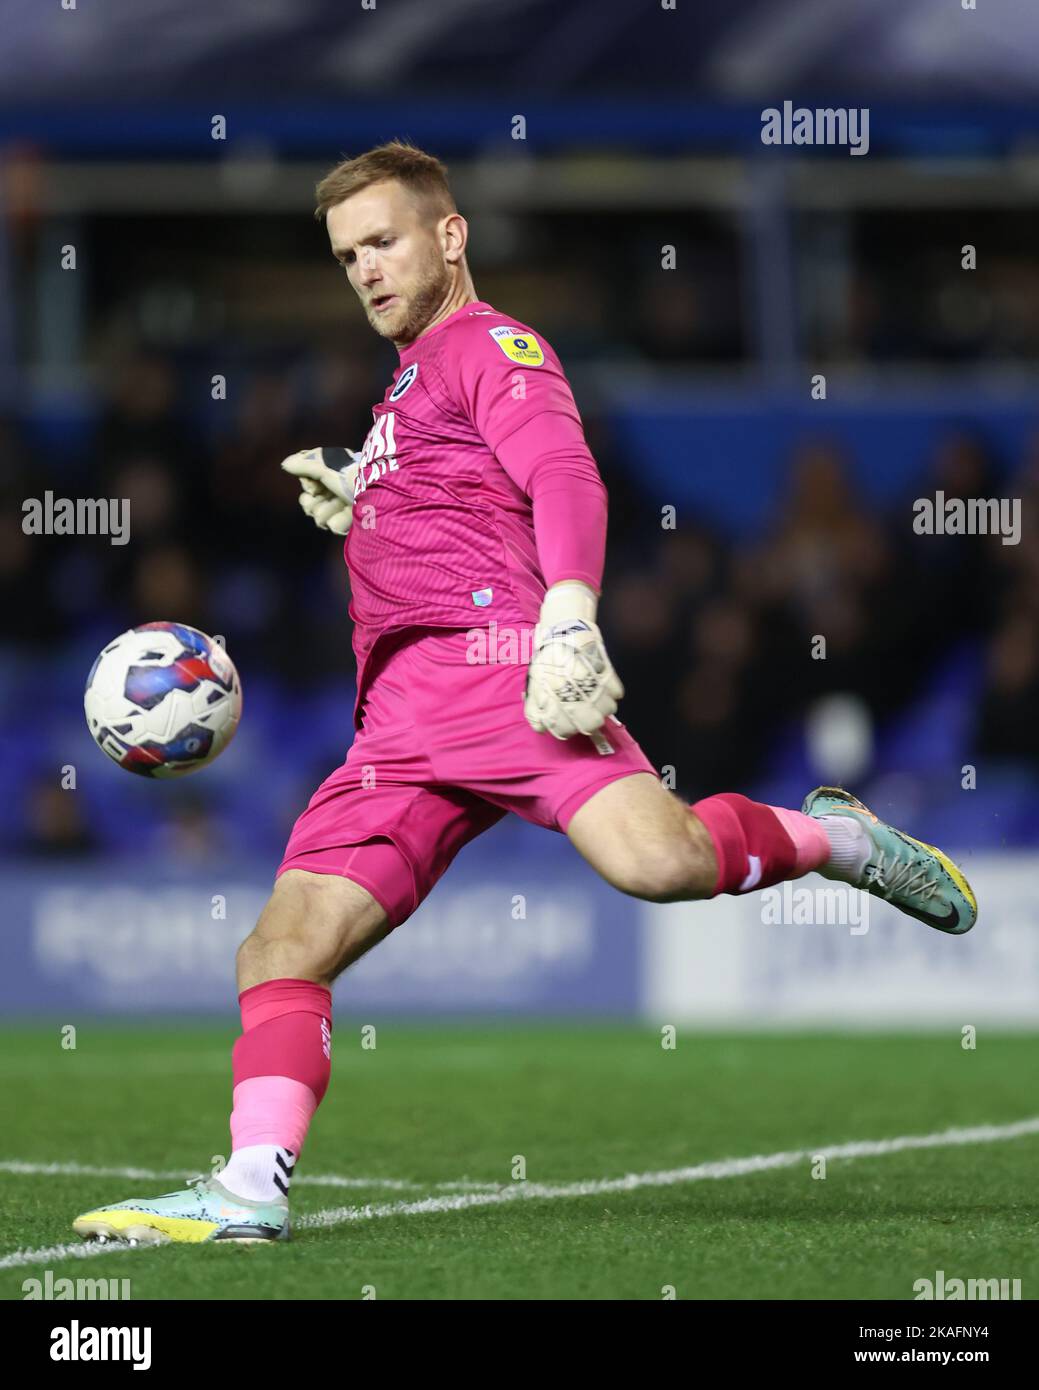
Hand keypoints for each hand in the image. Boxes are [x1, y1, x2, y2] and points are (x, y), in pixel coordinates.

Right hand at [280, 446, 360, 534]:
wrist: (377, 492)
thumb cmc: (354, 474)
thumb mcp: (326, 465)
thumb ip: (305, 464)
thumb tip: (285, 464)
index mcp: (332, 476)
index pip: (306, 486)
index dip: (309, 485)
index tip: (318, 482)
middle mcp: (335, 492)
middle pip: (308, 504)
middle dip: (317, 500)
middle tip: (331, 494)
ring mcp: (342, 509)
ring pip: (318, 517)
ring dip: (329, 509)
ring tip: (345, 503)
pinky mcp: (350, 524)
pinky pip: (332, 526)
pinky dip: (341, 520)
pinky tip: (352, 515)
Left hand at [523, 581, 623, 738]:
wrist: (565, 631)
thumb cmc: (548, 659)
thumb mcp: (534, 684)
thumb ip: (534, 710)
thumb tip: (541, 728)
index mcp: (555, 700)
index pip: (565, 730)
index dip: (565, 729)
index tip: (566, 722)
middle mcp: (577, 695)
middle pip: (591, 725)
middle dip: (586, 721)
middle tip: (582, 711)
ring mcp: (595, 685)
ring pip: (607, 711)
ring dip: (601, 707)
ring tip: (593, 696)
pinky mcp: (609, 675)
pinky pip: (617, 694)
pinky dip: (611, 693)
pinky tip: (602, 685)